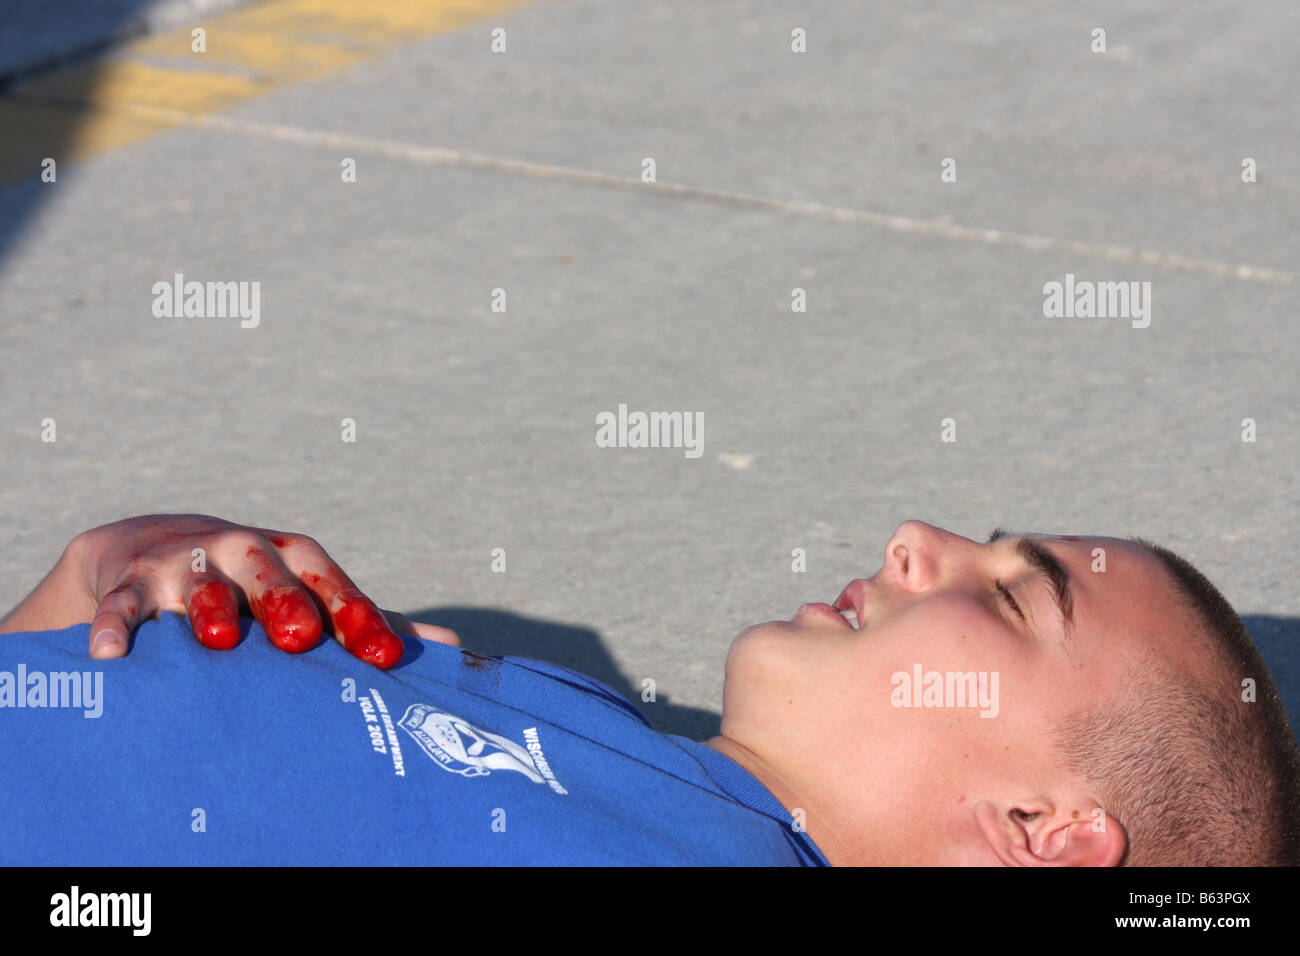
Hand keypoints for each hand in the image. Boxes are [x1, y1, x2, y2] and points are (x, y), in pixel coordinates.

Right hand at [70, 514, 458, 667]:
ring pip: (198, 583)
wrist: (156, 548)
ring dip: (205, 605)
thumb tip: (451, 647)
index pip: (333, 584)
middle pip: (268, 572)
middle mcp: (244, 553)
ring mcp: (185, 564)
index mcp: (296, 559)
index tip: (383, 658)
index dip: (358, 618)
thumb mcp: (312, 595)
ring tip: (214, 638)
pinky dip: (114, 627)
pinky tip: (113, 657)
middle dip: (284, 601)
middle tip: (301, 638)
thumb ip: (371, 622)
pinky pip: (121, 605)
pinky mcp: (131, 583)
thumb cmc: (257, 588)